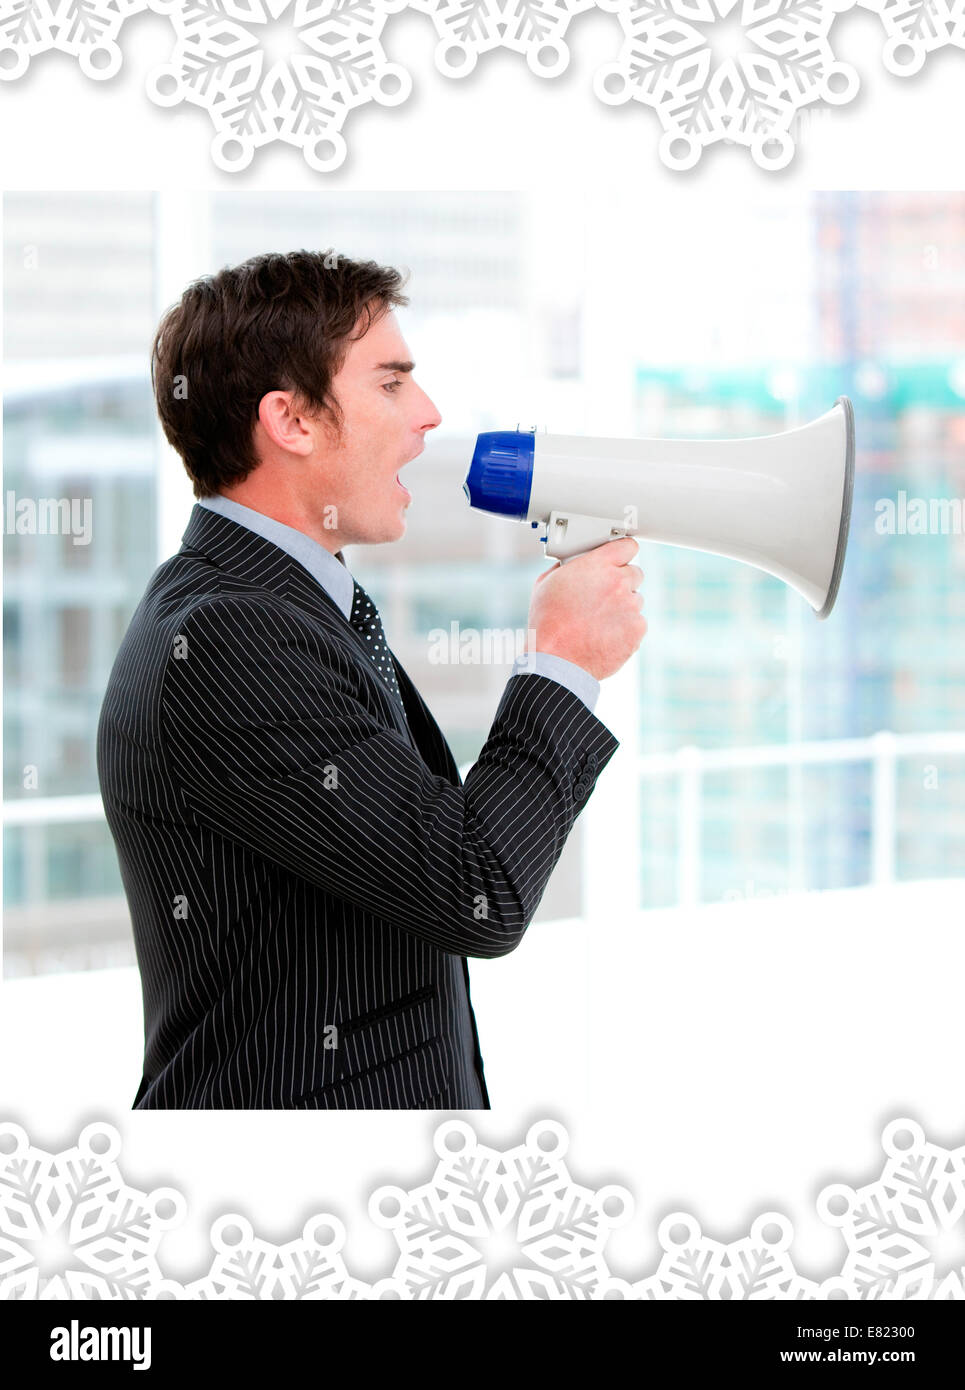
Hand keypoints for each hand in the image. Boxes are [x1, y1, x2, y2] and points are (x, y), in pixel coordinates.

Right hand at [526, 537, 646, 680]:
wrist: (556, 659)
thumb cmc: (548, 624)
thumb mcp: (546, 584)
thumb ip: (566, 568)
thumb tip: (571, 565)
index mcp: (597, 565)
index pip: (627, 546)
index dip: (623, 552)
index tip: (621, 557)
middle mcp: (618, 582)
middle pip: (635, 573)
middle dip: (621, 582)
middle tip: (604, 596)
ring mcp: (631, 606)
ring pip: (635, 600)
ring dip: (623, 607)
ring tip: (599, 621)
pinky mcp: (637, 629)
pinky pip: (637, 623)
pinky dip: (626, 629)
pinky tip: (605, 635)